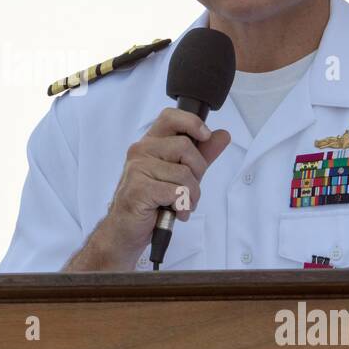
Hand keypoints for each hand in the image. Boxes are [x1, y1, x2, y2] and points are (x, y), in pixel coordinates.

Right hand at [68, 107, 232, 270]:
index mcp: (150, 144)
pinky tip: (176, 212)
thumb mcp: (181, 175)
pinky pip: (176, 192)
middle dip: (198, 171)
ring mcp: (137, 169)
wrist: (126, 230)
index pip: (170, 117)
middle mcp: (141, 151)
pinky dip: (182, 206)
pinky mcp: (138, 189)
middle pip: (185, 146)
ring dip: (191, 195)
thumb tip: (222, 135)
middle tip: (190, 189)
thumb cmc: (152, 202)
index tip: (205, 136)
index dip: (192, 122)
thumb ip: (200, 155)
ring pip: (184, 174)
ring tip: (182, 205)